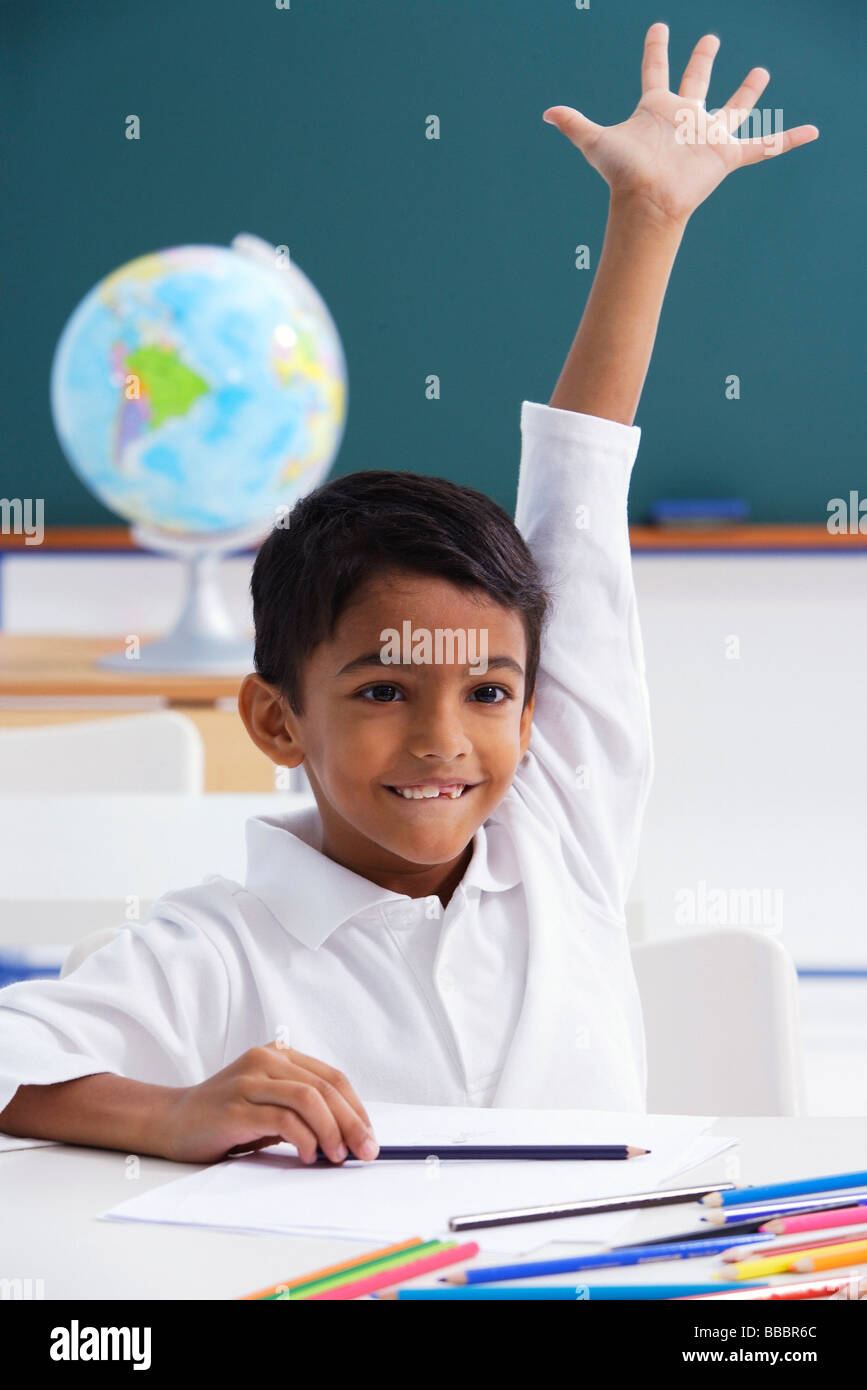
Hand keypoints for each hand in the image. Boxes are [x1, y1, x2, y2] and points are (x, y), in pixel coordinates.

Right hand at [158, 1043, 377, 1164]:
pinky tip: (308, 1155)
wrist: (170, 1122)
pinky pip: (283, 1118)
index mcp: (278, 1055)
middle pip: (325, 1087)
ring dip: (332, 1131)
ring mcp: (249, 1080)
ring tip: (337, 1156)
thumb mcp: (268, 1105)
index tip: (369, 1137)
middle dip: (353, 1122)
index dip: (356, 1108)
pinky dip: (304, 1138)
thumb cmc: (224, 1118)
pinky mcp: (236, 1106)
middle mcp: (266, 1060)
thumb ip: (301, 1111)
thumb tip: (349, 1136)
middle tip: (366, 1151)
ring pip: (309, 1098)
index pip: (332, 1078)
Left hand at [543, 22, 818, 225]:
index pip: (656, 69)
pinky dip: (788, 140)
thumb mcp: (596, 142)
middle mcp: (685, 117)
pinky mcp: (727, 156)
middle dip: (704, 58)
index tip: (660, 26)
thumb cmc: (624, 174)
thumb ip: (574, 124)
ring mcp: (707, 136)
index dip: (657, 48)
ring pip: (734, 108)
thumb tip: (545, 112)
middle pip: (698, 80)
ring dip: (748, 91)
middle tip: (711, 38)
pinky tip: (811, 131)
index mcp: (657, 108)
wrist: (649, 202)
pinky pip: (765, 145)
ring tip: (761, 72)